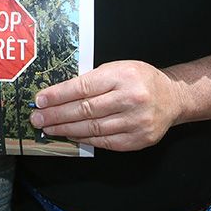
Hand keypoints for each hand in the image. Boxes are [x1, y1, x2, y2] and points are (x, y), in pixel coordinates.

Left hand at [29, 60, 184, 151]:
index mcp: (122, 76)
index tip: (40, 100)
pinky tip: (70, 135)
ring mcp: (135, 121)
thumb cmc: (139, 79)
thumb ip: (92, 80)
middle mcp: (130, 99)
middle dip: (56, 115)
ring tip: (48, 128)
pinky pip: (104, 141)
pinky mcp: (138, 139)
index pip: (83, 87)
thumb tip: (59, 94)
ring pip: (92, 128)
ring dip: (66, 129)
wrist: (173, 97)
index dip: (58, 95)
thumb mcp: (117, 69)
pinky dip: (84, 138)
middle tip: (37, 118)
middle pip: (85, 110)